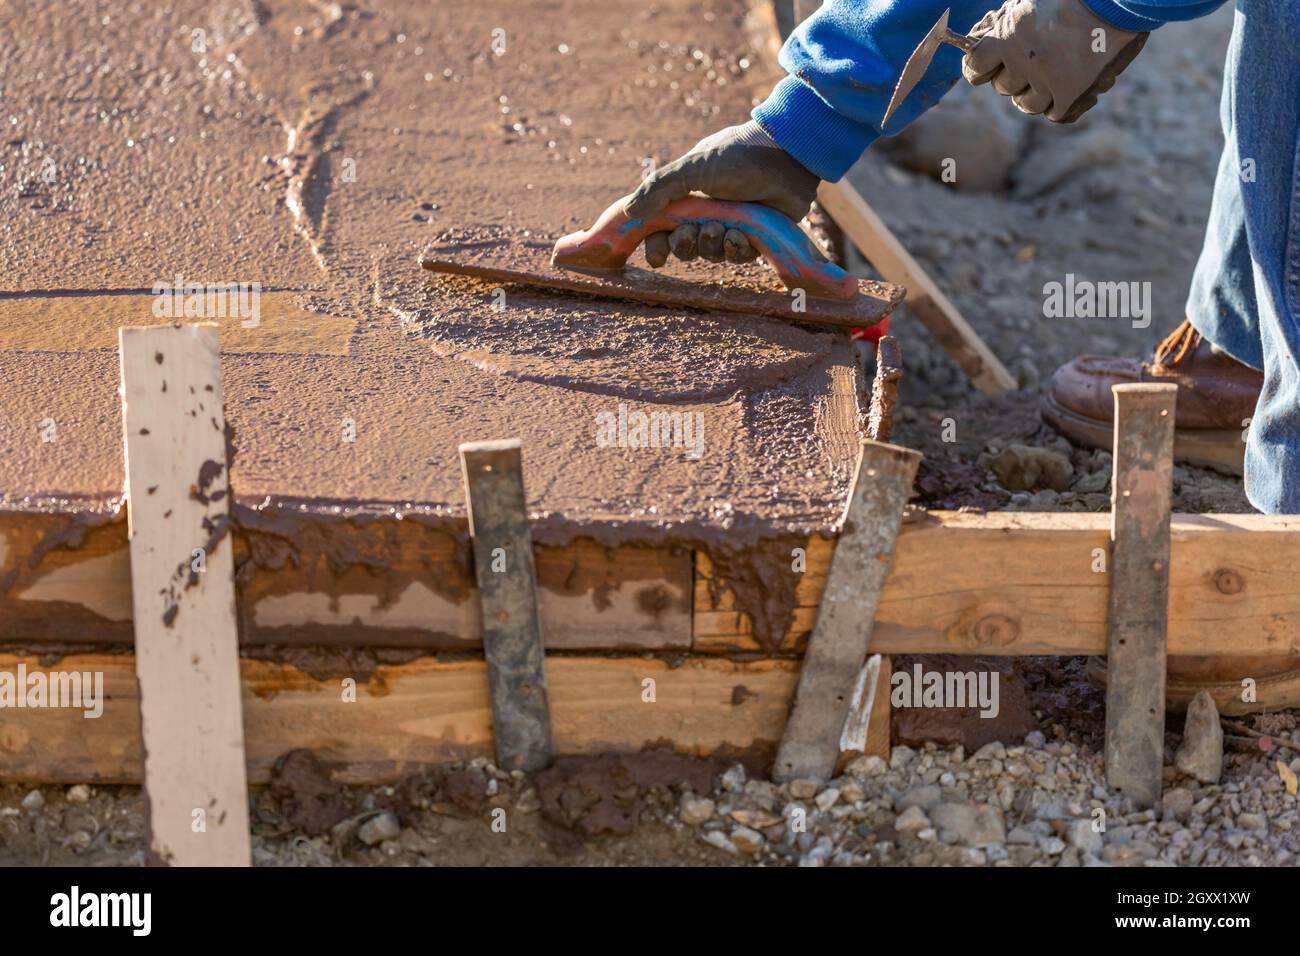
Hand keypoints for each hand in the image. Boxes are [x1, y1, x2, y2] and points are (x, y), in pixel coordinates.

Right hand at [623, 121, 819, 266]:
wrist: (786, 156)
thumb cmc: (737, 156)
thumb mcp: (692, 168)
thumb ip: (658, 188)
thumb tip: (628, 212)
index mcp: (687, 196)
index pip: (663, 229)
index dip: (657, 245)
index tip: (656, 257)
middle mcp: (707, 212)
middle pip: (685, 247)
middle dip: (685, 245)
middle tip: (693, 232)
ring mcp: (732, 225)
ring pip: (711, 253)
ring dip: (711, 245)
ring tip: (721, 228)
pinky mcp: (756, 236)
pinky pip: (738, 257)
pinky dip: (735, 249)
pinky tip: (740, 236)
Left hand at [962, 0, 1147, 122]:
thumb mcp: (1030, 0)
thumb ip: (1007, 21)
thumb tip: (984, 36)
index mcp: (1008, 37)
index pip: (975, 67)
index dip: (979, 67)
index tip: (986, 65)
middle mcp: (1024, 63)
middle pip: (1003, 87)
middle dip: (1012, 75)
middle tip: (1031, 60)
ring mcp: (1048, 82)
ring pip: (1026, 104)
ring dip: (1033, 93)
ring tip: (1049, 74)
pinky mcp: (1073, 95)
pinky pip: (1053, 113)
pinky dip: (1057, 103)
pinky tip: (1066, 86)